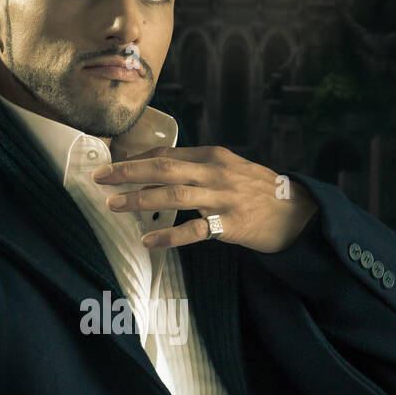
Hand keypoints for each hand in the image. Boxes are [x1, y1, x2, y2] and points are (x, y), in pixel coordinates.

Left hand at [92, 146, 316, 253]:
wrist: (295, 212)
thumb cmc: (258, 191)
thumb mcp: (230, 169)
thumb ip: (199, 167)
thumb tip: (160, 168)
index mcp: (213, 156)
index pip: (168, 154)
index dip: (136, 159)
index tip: (112, 166)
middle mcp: (216, 173)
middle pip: (164, 168)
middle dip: (128, 172)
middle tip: (101, 178)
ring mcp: (223, 198)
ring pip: (174, 194)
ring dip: (140, 199)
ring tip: (114, 205)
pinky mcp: (230, 224)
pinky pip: (194, 230)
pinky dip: (169, 235)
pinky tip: (149, 240)